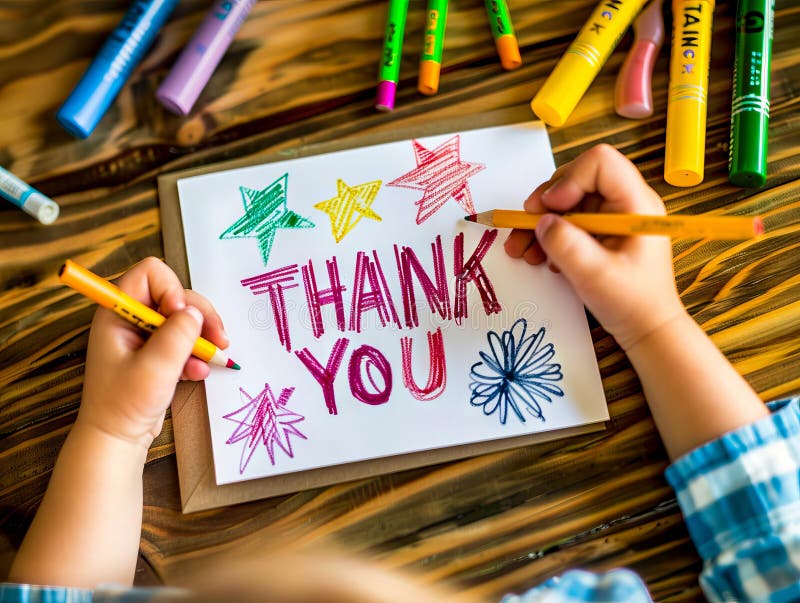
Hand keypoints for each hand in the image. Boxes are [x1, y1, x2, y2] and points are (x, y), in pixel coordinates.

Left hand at [79, 257, 227, 447]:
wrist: (117, 439)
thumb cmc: (124, 405)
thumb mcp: (154, 368)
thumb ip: (177, 335)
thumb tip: (195, 312)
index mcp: (118, 313)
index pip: (149, 274)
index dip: (171, 288)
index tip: (180, 314)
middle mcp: (132, 318)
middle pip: (176, 295)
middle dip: (200, 315)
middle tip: (218, 338)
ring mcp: (146, 336)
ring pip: (185, 318)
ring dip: (203, 336)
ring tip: (213, 358)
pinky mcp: (158, 353)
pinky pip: (186, 340)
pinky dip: (197, 354)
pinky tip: (198, 373)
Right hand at [504, 144, 685, 350]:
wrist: (647, 329)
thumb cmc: (632, 303)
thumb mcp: (595, 275)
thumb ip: (566, 245)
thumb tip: (541, 222)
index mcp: (635, 204)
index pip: (600, 163)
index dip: (569, 179)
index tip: (551, 208)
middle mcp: (625, 203)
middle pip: (577, 178)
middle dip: (545, 201)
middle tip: (523, 225)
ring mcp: (612, 217)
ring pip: (567, 201)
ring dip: (540, 222)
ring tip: (519, 248)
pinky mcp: (601, 232)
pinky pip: (569, 221)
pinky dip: (549, 236)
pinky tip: (540, 257)